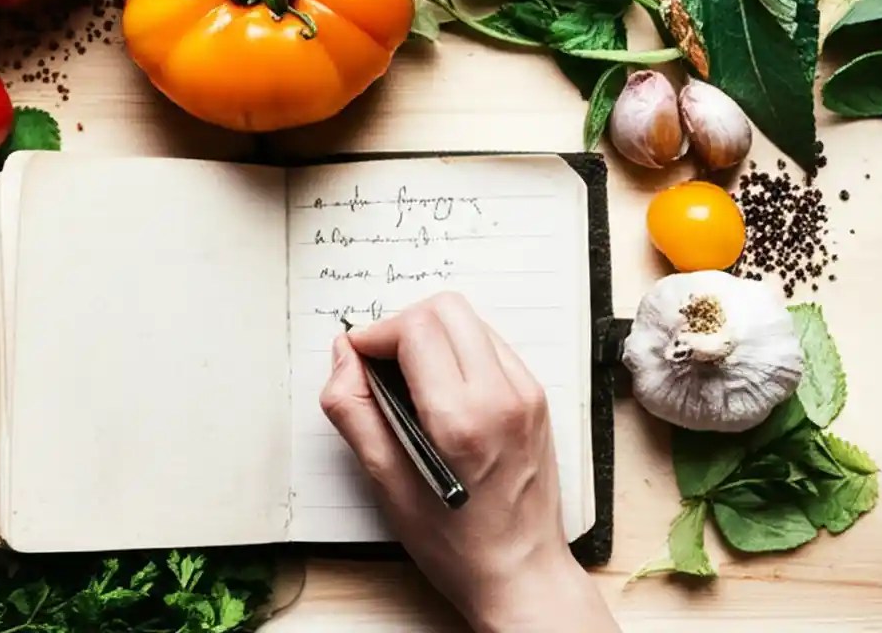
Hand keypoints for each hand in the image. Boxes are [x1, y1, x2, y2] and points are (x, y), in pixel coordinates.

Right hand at [320, 294, 617, 632]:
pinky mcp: (537, 398)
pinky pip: (492, 345)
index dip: (376, 334)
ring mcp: (527, 393)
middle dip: (404, 324)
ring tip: (412, 381)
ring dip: (432, 335)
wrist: (521, 572)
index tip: (359, 360)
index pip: (417, 327)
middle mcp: (503, 395)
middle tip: (382, 365)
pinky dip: (459, 352)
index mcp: (462, 418)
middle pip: (447, 308)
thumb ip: (353, 409)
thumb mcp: (385, 481)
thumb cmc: (455, 543)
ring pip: (471, 320)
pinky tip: (443, 392)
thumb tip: (344, 356)